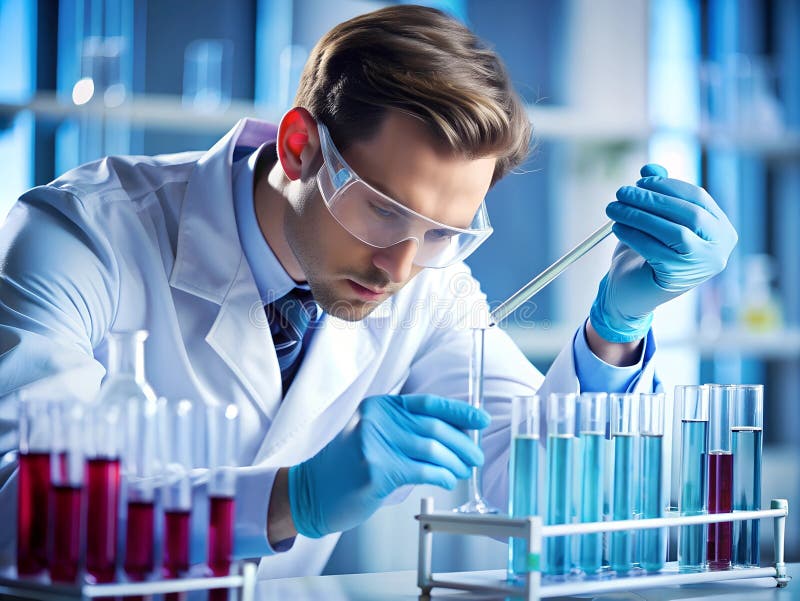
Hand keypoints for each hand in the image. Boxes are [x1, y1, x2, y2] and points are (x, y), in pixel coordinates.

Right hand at [288, 394, 488, 537]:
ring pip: (433, 450)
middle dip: (463, 443)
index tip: (480, 419)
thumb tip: (453, 434)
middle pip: (435, 428)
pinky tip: (446, 481)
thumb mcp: (372, 435)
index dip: (459, 411)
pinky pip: (423, 471)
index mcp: (379, 407)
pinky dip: (442, 476)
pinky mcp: (376, 471)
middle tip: (475, 456)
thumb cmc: (344, 467)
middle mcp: (377, 420)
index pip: (428, 403)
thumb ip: (404, 429)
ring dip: (455, 463)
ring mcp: (375, 444)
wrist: (309, 492)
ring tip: (461, 471)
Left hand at [590, 164, 737, 342]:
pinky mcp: (678, 277)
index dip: (668, 185)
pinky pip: (656, 250)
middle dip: (652, 199)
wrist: (631, 293)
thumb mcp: (654, 220)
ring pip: (673, 232)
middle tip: (622, 191)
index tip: (641, 179)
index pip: (698, 198)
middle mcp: (718, 248)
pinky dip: (634, 235)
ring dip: (640, 215)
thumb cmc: (646, 252)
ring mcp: (701, 265)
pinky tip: (618, 228)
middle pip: (689, 214)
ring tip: (613, 208)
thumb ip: (658, 195)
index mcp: (720, 229)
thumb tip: (650, 168)